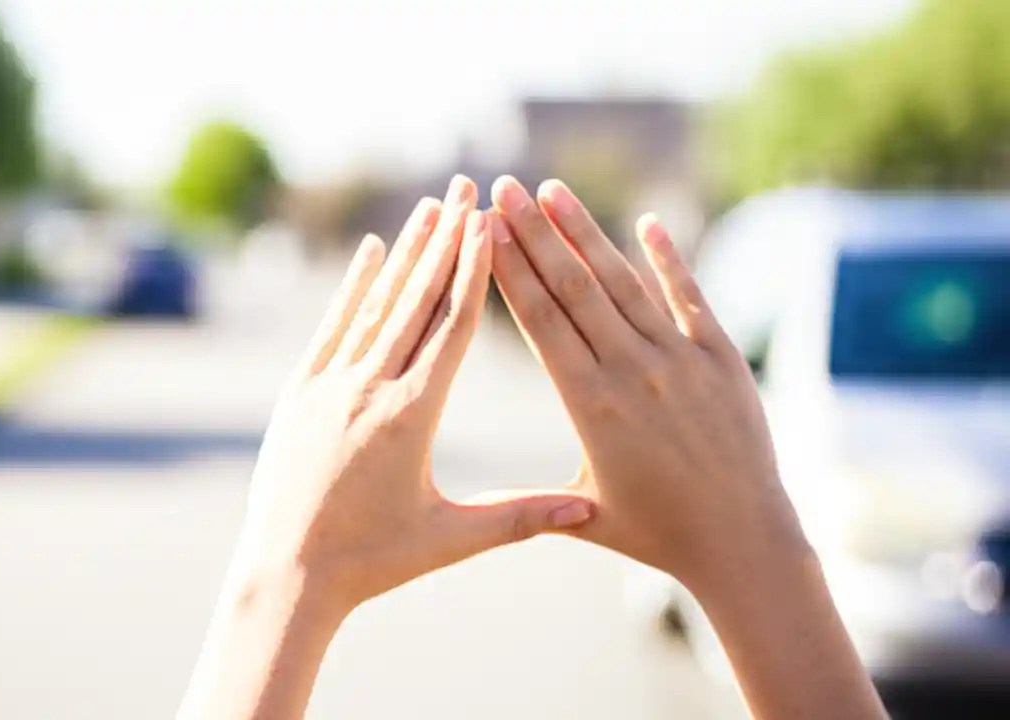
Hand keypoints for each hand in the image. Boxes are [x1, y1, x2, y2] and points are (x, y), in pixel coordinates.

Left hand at [234, 176, 595, 612]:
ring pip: (374, 306)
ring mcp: (328, 386)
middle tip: (467, 187)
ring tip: (429, 206)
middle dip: (445, 240)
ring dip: (404, 253)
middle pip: (415, 301)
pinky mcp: (299, 393)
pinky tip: (371, 251)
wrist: (284, 574)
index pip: (449, 328)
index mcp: (411, 416)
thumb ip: (522, 517)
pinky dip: (353, 288)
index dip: (472, 271)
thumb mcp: (449, 537)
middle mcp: (368, 389)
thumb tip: (591, 508)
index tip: (489, 223)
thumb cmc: (373, 562)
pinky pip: (332, 328)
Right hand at [489, 176, 806, 587]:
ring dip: (585, 232)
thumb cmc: (653, 534)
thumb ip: (530, 489)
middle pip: (572, 286)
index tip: (484, 228)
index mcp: (589, 404)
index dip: (509, 267)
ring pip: (623, 281)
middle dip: (533, 232)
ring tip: (554, 190)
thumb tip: (475, 489)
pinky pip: (690, 297)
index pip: (540, 318)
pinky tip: (647, 222)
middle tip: (504, 187)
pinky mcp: (721, 358)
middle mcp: (631, 370)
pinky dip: (668, 258)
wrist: (742, 542)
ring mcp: (680, 359)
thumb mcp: (581, 507)